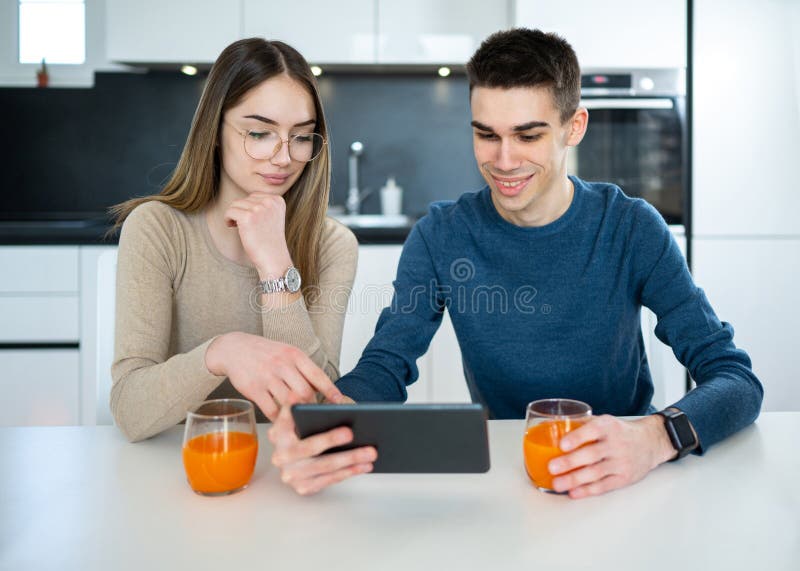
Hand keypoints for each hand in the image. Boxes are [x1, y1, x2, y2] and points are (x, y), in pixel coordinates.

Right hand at [204, 332, 342, 419]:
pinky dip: (279, 418)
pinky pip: (270, 409)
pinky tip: (282, 421)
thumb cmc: (265, 353)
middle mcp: (282, 364)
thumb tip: (321, 391)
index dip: (330, 389)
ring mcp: (267, 377)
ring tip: (302, 421)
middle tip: (316, 415)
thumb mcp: (286, 352)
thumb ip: (303, 369)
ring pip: (289, 401)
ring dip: (296, 414)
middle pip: (304, 391)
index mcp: (294, 354)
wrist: (234, 348)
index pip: (317, 374)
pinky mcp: (253, 389)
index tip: (339, 401)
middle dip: (312, 406)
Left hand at [224, 192, 290, 275]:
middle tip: (245, 226)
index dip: (249, 208)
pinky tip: (232, 227)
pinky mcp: (248, 217)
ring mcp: (259, 208)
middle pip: (244, 199)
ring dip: (234, 215)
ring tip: (239, 227)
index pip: (254, 196)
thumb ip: (263, 204)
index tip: (252, 221)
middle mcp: (270, 202)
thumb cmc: (269, 240)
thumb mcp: (272, 216)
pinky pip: (229, 211)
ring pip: (235, 204)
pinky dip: (228, 219)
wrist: (273, 258)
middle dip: (241, 212)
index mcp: (277, 200)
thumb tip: (243, 199)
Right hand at [269, 399, 376, 495]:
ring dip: (350, 459)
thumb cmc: (306, 431)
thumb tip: (317, 401)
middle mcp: (280, 455)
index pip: (290, 422)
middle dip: (331, 440)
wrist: (298, 459)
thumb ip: (307, 407)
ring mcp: (290, 474)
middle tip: (352, 433)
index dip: (304, 414)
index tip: (322, 412)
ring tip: (370, 452)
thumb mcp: (303, 417)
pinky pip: (330, 480)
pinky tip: (364, 465)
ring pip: (325, 466)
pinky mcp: (303, 487)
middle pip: (309, 447)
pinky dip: (349, 472)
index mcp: (277, 433)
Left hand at [547, 414, 675, 498]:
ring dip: (574, 480)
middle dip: (570, 462)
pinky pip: (604, 486)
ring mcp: (621, 462)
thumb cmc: (620, 432)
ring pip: (596, 473)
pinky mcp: (624, 478)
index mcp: (609, 426)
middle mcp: (616, 444)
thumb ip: (583, 424)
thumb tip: (553, 428)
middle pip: (592, 454)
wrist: (650, 443)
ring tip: (557, 484)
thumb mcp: (605, 421)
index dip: (577, 437)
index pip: (593, 430)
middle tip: (552, 467)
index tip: (562, 445)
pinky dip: (587, 490)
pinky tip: (573, 492)